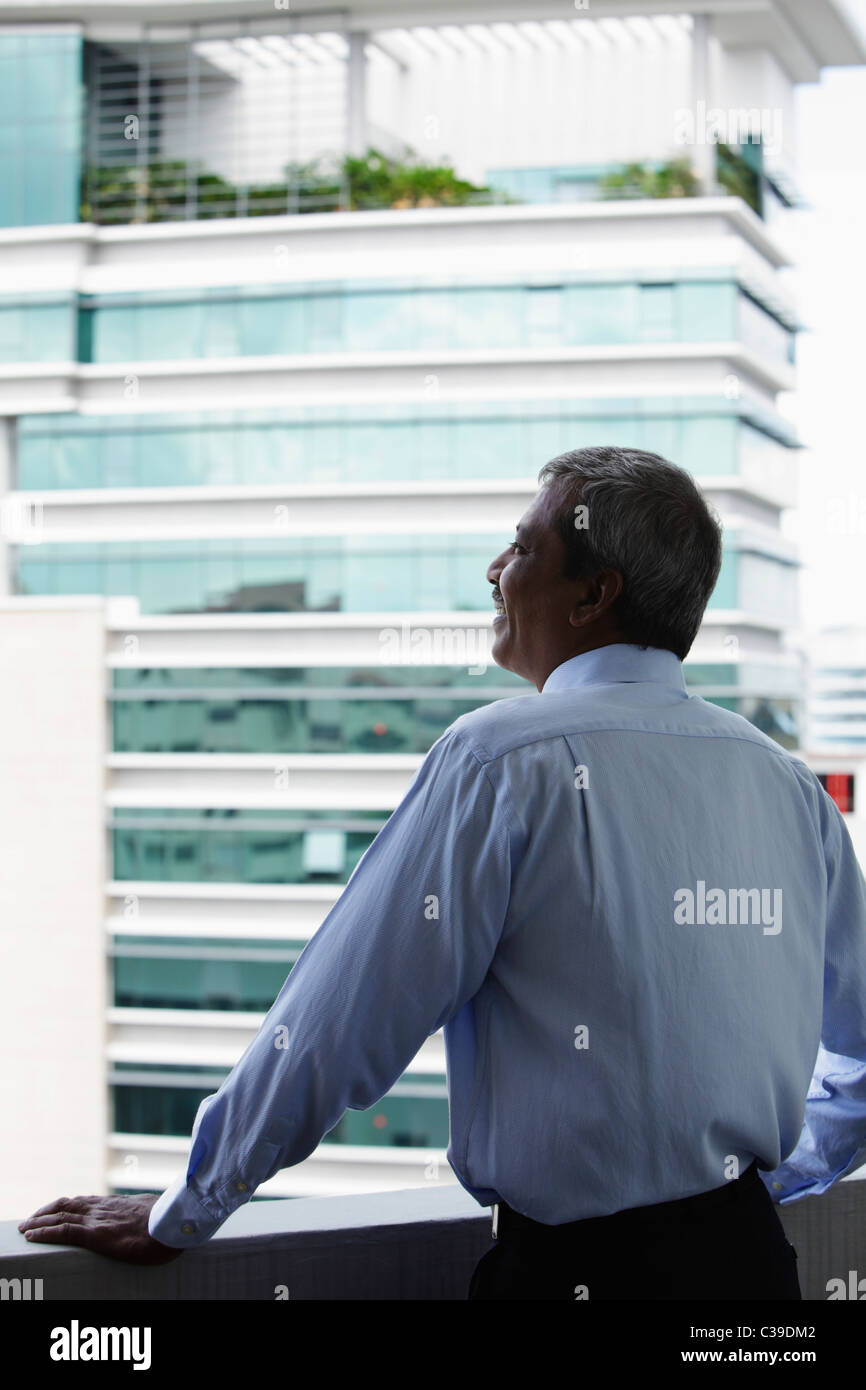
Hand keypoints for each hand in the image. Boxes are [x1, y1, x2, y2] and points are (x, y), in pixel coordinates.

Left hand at [18, 1193, 184, 1265]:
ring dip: (40, 1220)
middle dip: (46, 1211)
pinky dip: (44, 1232)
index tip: (54, 1210)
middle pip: (67, 1204)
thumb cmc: (169, 1222)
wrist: (174, 1225)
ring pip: (60, 1214)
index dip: (66, 1205)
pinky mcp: (95, 1234)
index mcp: (117, 1203)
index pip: (85, 1201)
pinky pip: (63, 1231)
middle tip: (31, 1220)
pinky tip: (33, 1236)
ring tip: (27, 1227)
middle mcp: (103, 1208)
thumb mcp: (155, 1212)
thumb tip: (148, 1211)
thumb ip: (144, 1211)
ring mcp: (98, 1219)